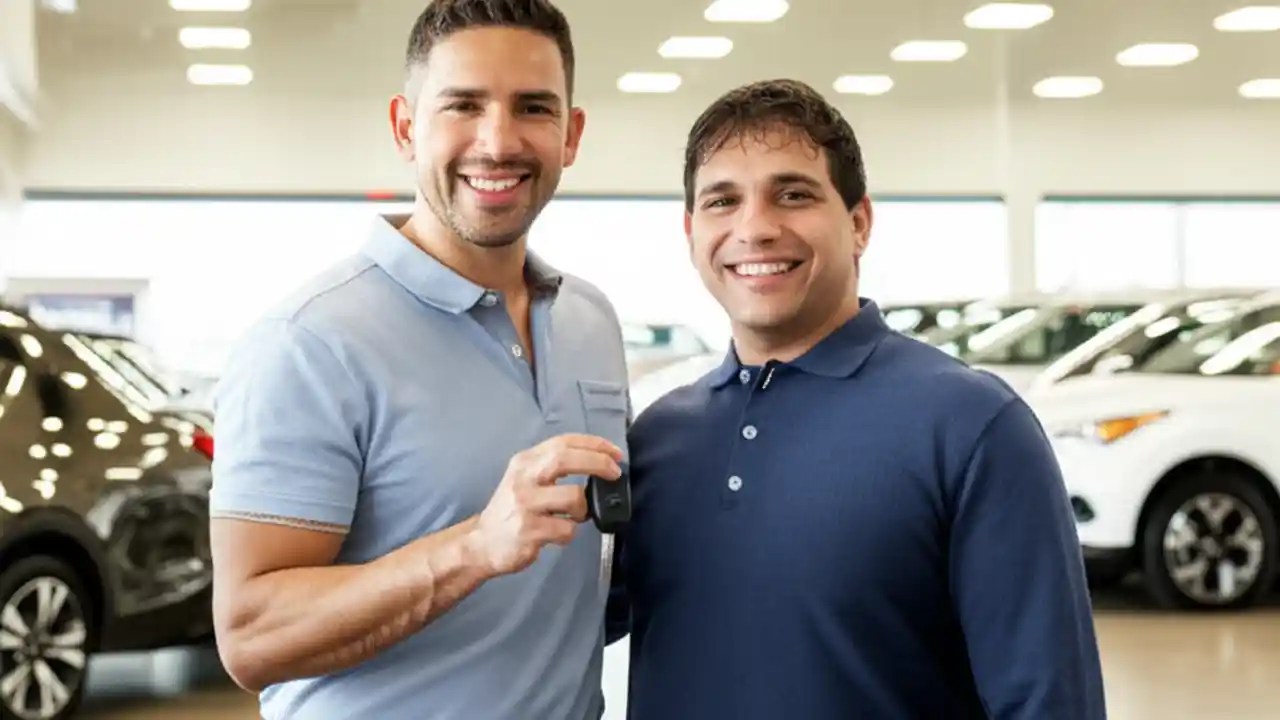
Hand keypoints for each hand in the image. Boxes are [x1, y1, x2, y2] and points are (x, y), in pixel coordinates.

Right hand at [469, 434, 623, 576]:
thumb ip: (552, 468)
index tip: (614, 453)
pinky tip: (557, 534)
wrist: (481, 544)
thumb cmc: (511, 510)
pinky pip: (567, 529)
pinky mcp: (529, 531)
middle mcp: (523, 478)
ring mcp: (525, 505)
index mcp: (525, 462)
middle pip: (565, 459)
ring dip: (584, 509)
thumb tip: (597, 463)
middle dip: (597, 462)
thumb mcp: (524, 479)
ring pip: (573, 497)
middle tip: (615, 473)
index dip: (594, 444)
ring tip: (576, 516)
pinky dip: (569, 533)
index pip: (563, 442)